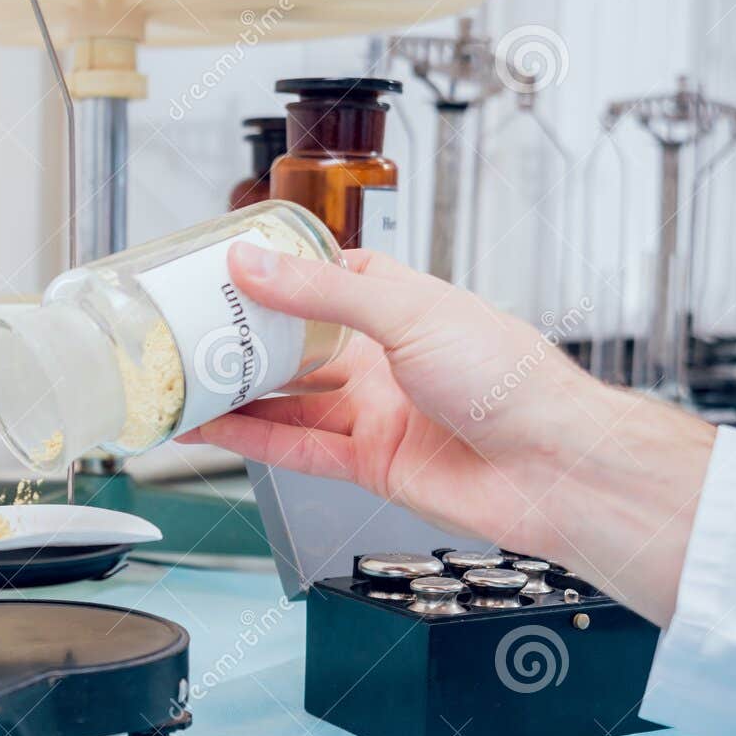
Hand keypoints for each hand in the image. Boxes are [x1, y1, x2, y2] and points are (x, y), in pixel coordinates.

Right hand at [178, 242, 716, 625]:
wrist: (552, 469)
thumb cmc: (512, 382)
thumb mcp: (410, 314)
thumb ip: (323, 294)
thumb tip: (256, 265)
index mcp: (402, 306)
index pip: (324, 279)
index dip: (273, 274)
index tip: (221, 271)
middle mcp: (386, 358)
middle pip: (296, 345)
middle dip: (243, 340)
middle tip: (186, 333)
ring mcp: (377, 412)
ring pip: (290, 400)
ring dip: (237, 394)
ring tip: (184, 384)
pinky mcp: (370, 463)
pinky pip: (298, 447)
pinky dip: (253, 439)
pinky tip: (215, 430)